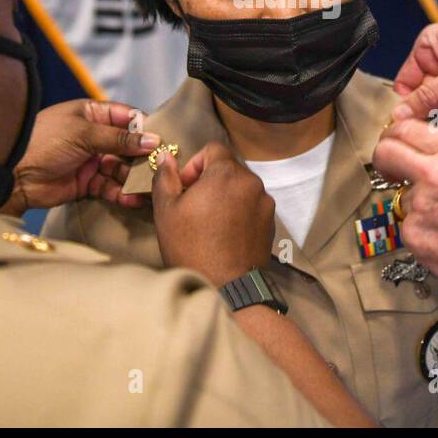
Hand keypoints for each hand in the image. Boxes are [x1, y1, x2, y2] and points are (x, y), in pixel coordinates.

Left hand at [2, 99, 159, 215]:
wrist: (13, 176)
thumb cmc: (43, 142)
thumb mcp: (83, 134)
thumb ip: (119, 138)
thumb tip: (152, 140)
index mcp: (90, 114)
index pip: (126, 117)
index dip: (145, 128)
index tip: (163, 139)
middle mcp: (93, 136)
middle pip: (128, 146)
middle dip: (143, 157)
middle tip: (161, 167)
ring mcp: (90, 160)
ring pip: (121, 169)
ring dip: (134, 178)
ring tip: (149, 188)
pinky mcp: (86, 183)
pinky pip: (110, 187)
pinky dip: (121, 193)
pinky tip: (132, 199)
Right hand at [150, 143, 275, 286]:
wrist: (226, 288)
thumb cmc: (191, 247)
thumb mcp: (166, 210)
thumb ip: (165, 178)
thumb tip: (166, 158)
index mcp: (227, 173)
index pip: (213, 149)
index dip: (195, 164)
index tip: (185, 187)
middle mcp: (252, 182)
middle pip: (228, 168)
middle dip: (210, 181)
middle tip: (193, 206)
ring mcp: (265, 203)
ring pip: (241, 187)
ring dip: (225, 196)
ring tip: (209, 223)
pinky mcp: (272, 222)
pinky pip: (252, 205)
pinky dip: (239, 211)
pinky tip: (225, 234)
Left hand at [373, 120, 437, 298]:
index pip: (406, 128)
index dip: (394, 135)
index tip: (392, 143)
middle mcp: (434, 172)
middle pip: (387, 152)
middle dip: (385, 160)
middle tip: (391, 170)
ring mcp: (419, 204)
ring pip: (402, 197)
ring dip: (416, 206)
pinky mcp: (412, 233)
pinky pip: (408, 227)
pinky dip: (421, 233)